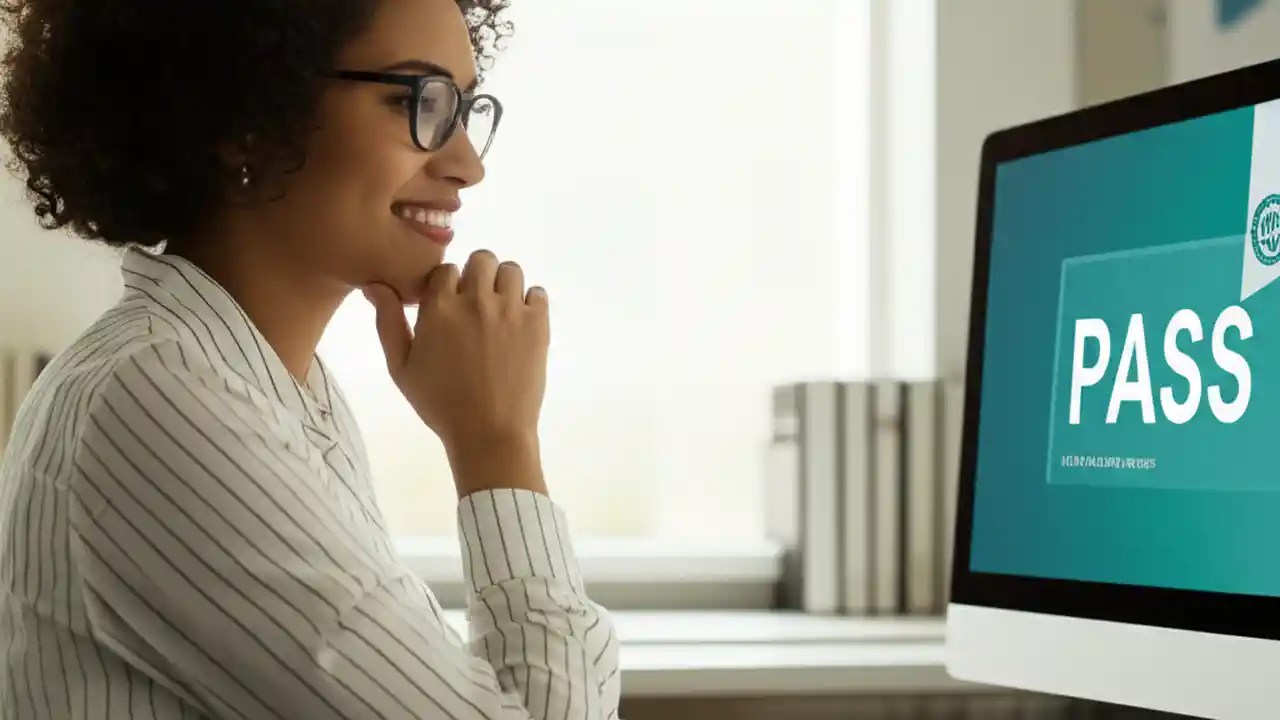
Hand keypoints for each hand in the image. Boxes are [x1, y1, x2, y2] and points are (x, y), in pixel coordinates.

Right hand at [364, 249, 549, 458]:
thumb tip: (375, 284)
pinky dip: (530, 302)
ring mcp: (510, 310)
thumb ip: (388, 323)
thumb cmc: (440, 405)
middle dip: (476, 277)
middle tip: (476, 305)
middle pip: (480, 260)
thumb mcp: (401, 368)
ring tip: (499, 311)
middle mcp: (475, 301)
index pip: (445, 269)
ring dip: (503, 284)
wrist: (489, 433)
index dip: (446, 285)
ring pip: (510, 270)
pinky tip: (520, 324)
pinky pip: (537, 292)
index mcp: (439, 308)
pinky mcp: (537, 324)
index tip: (449, 305)